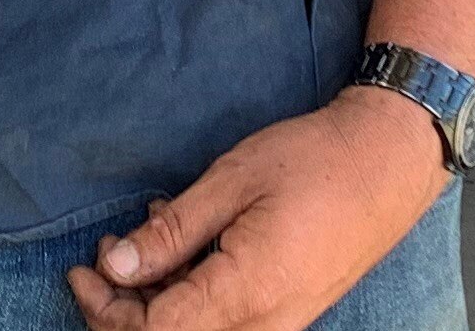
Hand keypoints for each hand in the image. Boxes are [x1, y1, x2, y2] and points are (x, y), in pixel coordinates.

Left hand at [68, 87, 446, 330]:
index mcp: (246, 291)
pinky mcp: (288, 314)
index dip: (106, 310)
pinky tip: (186, 245)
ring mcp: (280, 324)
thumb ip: (172, 232)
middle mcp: (264, 323)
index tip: (84, 268)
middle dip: (123, 311)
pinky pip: (226, 322)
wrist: (390, 163)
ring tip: (147, 238)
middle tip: (103, 258)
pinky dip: (192, 294)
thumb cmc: (315, 161)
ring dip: (158, 301)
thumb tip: (116, 266)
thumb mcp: (231, 181)